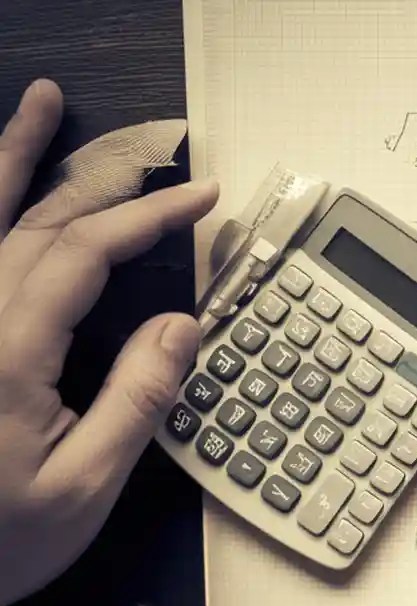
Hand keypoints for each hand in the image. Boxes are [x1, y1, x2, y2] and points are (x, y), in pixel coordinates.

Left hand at [0, 79, 217, 605]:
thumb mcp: (83, 487)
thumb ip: (136, 400)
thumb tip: (182, 326)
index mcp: (9, 354)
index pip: (86, 253)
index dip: (146, 215)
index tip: (199, 198)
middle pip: (37, 222)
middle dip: (100, 178)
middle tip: (154, 154)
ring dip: (13, 159)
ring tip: (38, 109)